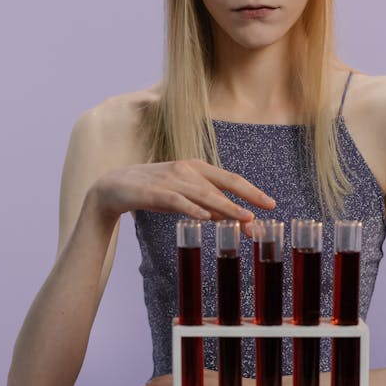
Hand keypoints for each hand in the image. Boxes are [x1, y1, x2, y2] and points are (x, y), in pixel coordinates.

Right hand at [91, 159, 275, 237]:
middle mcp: (187, 170)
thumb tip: (232, 217)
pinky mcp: (155, 192)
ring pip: (204, 194)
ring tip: (244, 218)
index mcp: (197, 167)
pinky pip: (178, 201)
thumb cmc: (154, 191)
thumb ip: (206, 204)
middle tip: (265, 212)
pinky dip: (192, 209)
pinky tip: (206, 218)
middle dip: (247, 198)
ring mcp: (171, 180)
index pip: (230, 178)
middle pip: (223, 184)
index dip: (251, 190)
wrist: (114, 187)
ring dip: (226, 206)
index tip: (270, 203)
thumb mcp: (185, 196)